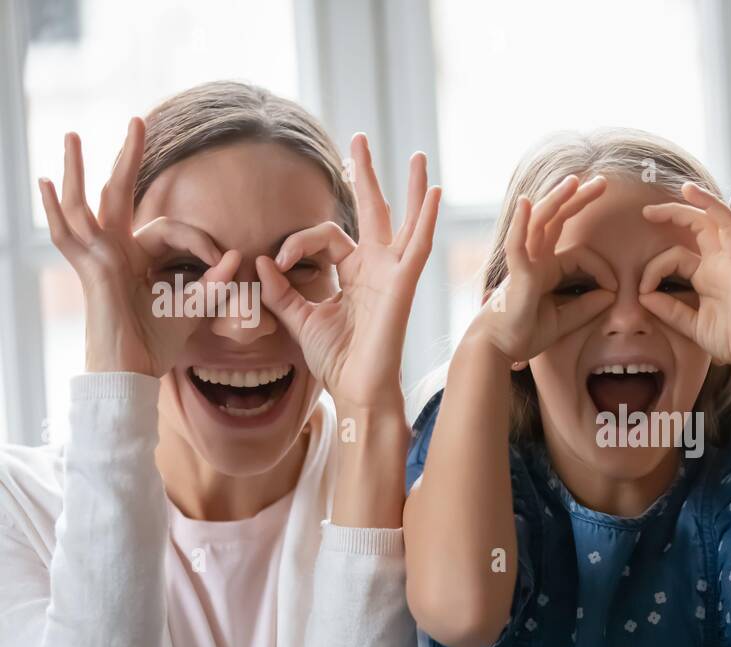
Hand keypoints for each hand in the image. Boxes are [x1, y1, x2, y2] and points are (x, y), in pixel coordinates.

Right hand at [40, 119, 240, 376]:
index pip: (170, 228)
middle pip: (118, 192)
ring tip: (75, 136)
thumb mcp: (195, 307)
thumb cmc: (159, 343)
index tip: (224, 262)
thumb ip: (216, 284)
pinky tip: (48, 183)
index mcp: (140, 256)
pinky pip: (68, 235)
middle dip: (127, 157)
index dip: (202, 241)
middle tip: (138, 120)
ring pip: (85, 204)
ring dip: (81, 170)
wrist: (134, 369)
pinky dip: (56, 210)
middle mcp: (115, 249)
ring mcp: (98, 257)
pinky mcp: (89, 269)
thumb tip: (237, 257)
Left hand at [254, 134, 440, 410]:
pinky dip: (427, 219)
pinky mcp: (404, 285)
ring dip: (410, 188)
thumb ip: (281, 291)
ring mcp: (393, 275)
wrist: (355, 390)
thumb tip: (261, 261)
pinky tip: (435, 193)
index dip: (297, 242)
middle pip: (373, 212)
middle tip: (357, 139)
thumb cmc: (335, 361)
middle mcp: (377, 269)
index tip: (279, 263)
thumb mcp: (299, 319)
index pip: (325, 237)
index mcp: (354, 275)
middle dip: (366, 176)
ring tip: (416, 155)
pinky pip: (418, 246)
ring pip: (404, 222)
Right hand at [470, 174, 614, 363]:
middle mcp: (535, 259)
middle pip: (557, 219)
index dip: (602, 269)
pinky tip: (527, 203)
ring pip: (540, 222)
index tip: (615, 289)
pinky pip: (517, 244)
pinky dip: (521, 223)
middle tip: (602, 181)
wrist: (499, 348)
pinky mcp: (517, 273)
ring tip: (574, 180)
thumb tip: (612, 295)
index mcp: (546, 268)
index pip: (580, 255)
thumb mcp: (565, 321)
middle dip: (579, 199)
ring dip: (557, 199)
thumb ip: (587, 306)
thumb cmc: (525, 334)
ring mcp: (524, 262)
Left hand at [639, 183, 730, 368]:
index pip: (675, 256)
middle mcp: (723, 264)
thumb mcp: (690, 324)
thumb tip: (642, 295)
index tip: (642, 290)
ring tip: (689, 189)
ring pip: (726, 225)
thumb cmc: (730, 339)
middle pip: (700, 226)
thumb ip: (668, 309)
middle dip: (675, 212)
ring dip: (710, 204)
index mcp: (708, 273)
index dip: (654, 269)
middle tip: (648, 210)